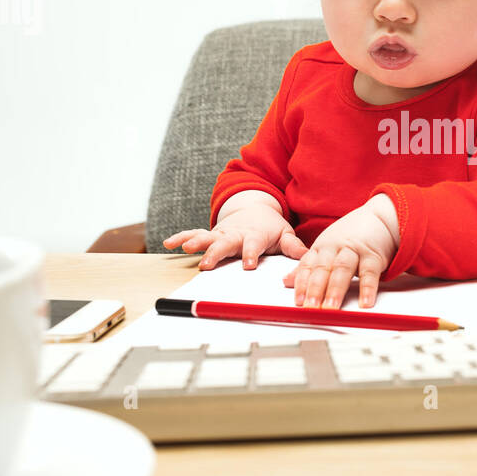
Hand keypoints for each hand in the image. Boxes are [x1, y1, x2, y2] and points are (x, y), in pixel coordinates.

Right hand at [163, 193, 307, 269]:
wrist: (255, 209)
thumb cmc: (270, 227)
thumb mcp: (285, 234)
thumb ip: (294, 247)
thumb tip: (308, 257)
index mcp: (255, 236)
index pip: (253, 246)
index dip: (251, 254)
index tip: (248, 265)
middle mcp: (236, 234)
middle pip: (225, 243)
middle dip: (216, 253)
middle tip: (206, 264)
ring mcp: (221, 233)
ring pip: (207, 237)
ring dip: (195, 242)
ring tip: (185, 248)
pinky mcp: (210, 234)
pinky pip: (193, 233)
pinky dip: (181, 237)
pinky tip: (168, 243)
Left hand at [283, 195, 399, 308]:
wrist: (379, 217)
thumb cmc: (351, 236)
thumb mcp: (325, 247)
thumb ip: (308, 266)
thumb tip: (286, 281)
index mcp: (321, 247)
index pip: (307, 267)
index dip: (301, 284)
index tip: (298, 301)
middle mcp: (335, 248)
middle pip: (323, 269)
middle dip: (315, 289)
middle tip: (311, 307)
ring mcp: (354, 251)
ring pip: (342, 269)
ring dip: (335, 289)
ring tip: (331, 308)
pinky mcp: (373, 256)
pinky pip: (370, 273)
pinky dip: (367, 288)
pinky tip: (365, 302)